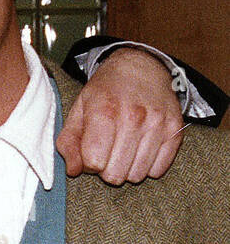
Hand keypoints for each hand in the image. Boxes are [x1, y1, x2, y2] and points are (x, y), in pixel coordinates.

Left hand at [57, 48, 185, 183]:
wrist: (141, 68)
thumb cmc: (105, 93)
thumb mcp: (78, 110)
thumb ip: (69, 142)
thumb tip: (74, 171)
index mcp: (104, 111)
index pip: (94, 161)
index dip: (87, 162)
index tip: (90, 151)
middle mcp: (134, 117)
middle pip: (115, 174)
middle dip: (106, 169)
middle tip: (107, 150)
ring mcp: (158, 124)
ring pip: (137, 176)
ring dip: (126, 168)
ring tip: (123, 148)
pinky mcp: (175, 131)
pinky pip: (158, 171)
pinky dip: (147, 166)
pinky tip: (140, 149)